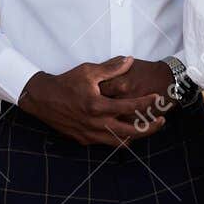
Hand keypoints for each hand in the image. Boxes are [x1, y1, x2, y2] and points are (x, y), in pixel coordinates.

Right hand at [19, 58, 164, 146]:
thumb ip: (111, 68)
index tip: (157, 97)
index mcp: (97, 106)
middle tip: (161, 120)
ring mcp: (89, 134)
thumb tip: (130, 61)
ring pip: (120, 142)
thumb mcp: (88, 71)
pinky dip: (119, 138)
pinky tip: (126, 129)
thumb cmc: (66, 83)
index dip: (147, 103)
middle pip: (131, 133)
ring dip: (136, 136)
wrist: (41, 99)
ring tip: (146, 126)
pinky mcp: (83, 140)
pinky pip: (107, 143)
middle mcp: (95, 124)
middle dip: (149, 128)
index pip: (130, 108)